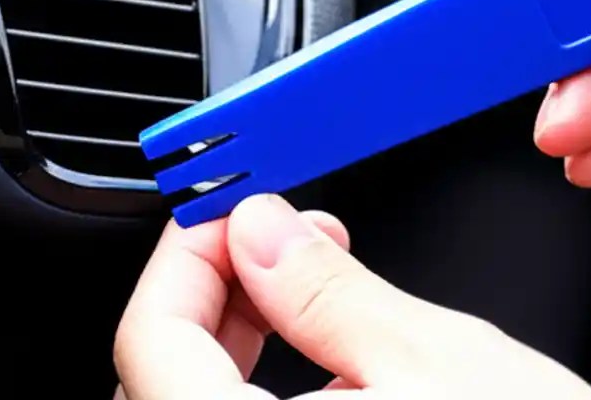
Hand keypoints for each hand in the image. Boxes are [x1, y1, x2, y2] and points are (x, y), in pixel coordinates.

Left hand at [114, 194, 590, 398]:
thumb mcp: (440, 364)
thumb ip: (326, 291)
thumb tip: (264, 231)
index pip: (150, 338)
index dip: (186, 254)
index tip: (228, 209)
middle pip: (162, 375)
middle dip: (216, 289)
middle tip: (273, 235)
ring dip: (237, 338)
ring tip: (304, 283)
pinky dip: (259, 392)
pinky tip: (318, 362)